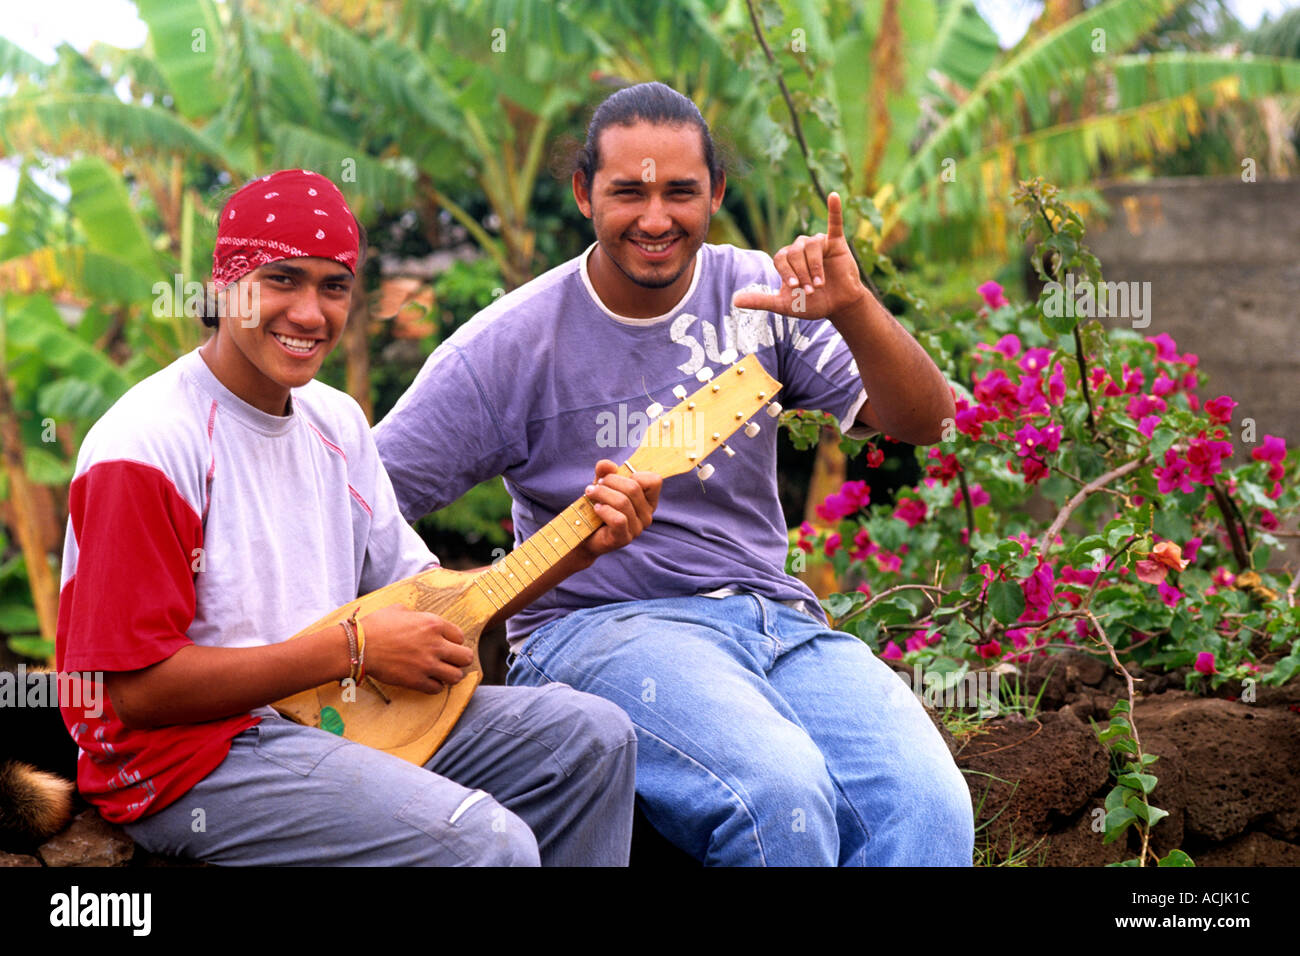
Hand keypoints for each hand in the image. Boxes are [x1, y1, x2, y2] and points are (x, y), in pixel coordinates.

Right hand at [357, 604, 473, 694]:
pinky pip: (438, 688)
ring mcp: (427, 664)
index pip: (460, 636)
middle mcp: (435, 644)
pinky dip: (434, 686)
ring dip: (450, 675)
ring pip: (456, 676)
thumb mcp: (400, 609)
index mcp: (433, 624)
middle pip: (465, 657)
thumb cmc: (376, 625)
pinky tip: (427, 680)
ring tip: (441, 673)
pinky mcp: (417, 681)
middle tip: (449, 660)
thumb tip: (419, 619)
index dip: (454, 641)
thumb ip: (417, 615)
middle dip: (459, 659)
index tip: (446, 644)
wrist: (359, 646)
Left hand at [578, 459, 660, 560]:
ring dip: (602, 493)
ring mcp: (637, 529)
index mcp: (648, 500)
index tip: (618, 478)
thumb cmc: (598, 506)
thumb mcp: (602, 484)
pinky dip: (604, 510)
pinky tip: (596, 509)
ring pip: (623, 502)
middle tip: (596, 485)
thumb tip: (608, 465)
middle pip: (634, 488)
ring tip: (590, 493)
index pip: (654, 481)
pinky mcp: (624, 538)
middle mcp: (647, 515)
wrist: (584, 534)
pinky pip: (618, 519)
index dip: (635, 474)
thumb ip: (605, 472)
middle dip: (611, 481)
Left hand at [730, 191, 867, 321]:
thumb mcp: (783, 305)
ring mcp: (818, 243)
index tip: (794, 287)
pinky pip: (834, 223)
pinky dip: (834, 209)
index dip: (786, 272)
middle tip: (810, 291)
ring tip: (819, 284)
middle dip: (802, 274)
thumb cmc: (810, 303)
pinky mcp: (835, 242)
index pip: (780, 258)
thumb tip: (735, 301)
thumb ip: (761, 300)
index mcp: (786, 258)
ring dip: (815, 266)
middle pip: (795, 253)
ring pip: (812, 246)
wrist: (837, 305)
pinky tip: (833, 196)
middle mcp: (800, 247)